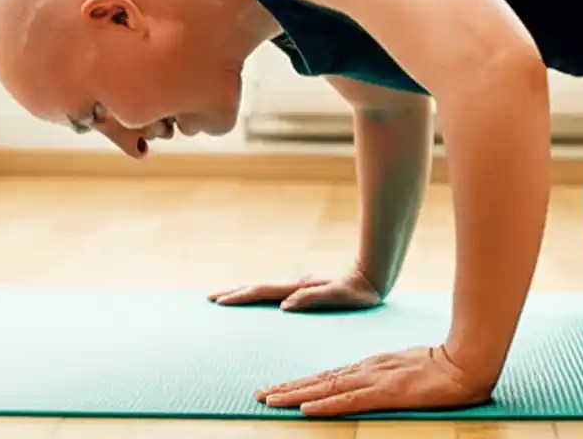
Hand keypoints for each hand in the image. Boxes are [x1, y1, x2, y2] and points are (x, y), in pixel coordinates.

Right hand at [207, 273, 380, 311]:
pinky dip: (259, 294)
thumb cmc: (358, 291)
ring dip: (243, 292)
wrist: (372, 277)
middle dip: (233, 292)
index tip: (219, 301)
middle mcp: (295, 284)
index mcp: (298, 287)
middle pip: (257, 287)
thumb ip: (312, 298)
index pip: (262, 292)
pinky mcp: (305, 289)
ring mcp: (298, 285)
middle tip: (209, 298)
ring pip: (264, 289)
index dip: (240, 297)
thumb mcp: (338, 295)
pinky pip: (275, 293)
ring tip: (225, 297)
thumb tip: (284, 305)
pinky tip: (257, 299)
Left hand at [256, 345, 493, 416]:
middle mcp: (369, 369)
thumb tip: (375, 385)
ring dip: (296, 395)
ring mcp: (377, 379)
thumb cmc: (445, 367)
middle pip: (321, 380)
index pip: (331, 376)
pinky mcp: (387, 392)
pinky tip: (306, 409)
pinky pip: (350, 400)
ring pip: (328, 388)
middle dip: (289, 387)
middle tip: (259, 394)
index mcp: (374, 366)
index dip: (303, 383)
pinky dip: (325, 404)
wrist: (467, 360)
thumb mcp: (410, 368)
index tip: (279, 388)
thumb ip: (390, 375)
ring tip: (270, 399)